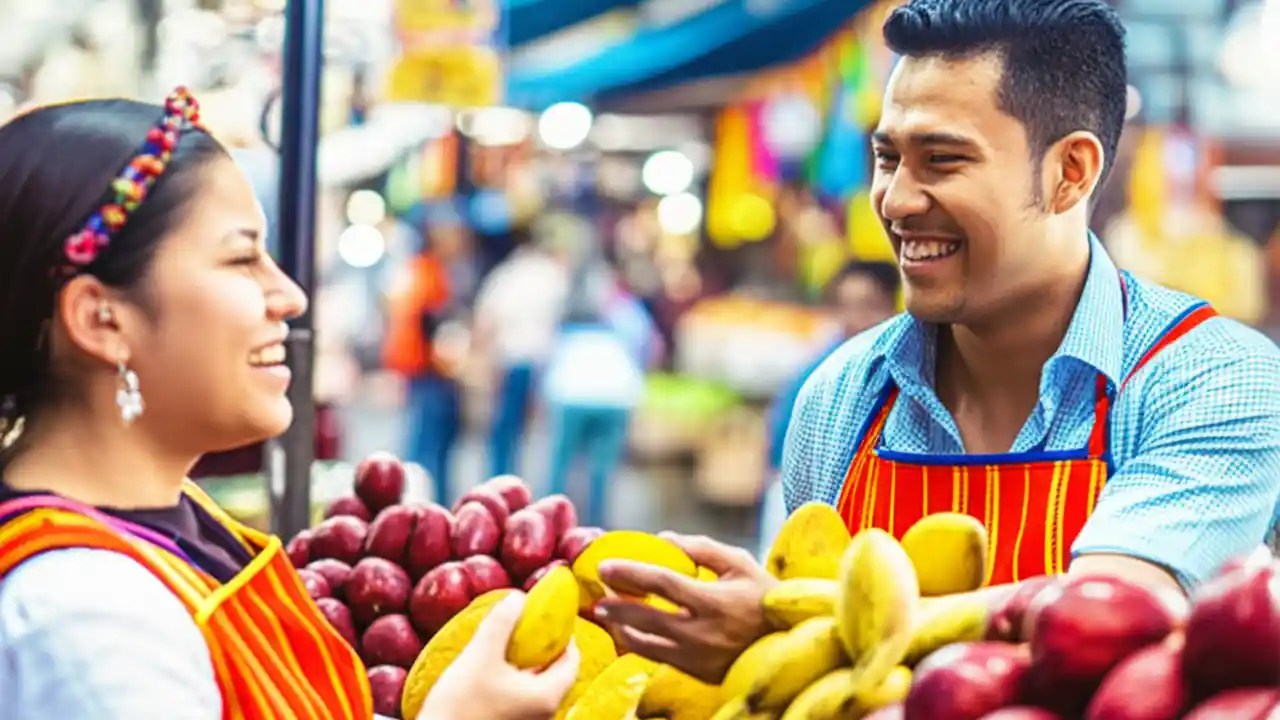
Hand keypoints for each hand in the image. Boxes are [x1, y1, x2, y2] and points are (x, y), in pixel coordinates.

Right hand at [416, 592, 579, 719]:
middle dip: (544, 649)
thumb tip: (518, 597)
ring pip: (538, 687)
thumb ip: (502, 623)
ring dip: (529, 665)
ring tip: (511, 644)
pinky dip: (517, 680)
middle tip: (529, 627)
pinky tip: (497, 669)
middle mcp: (545, 714)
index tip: (550, 618)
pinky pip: (524, 699)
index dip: (565, 636)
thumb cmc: (461, 704)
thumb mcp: (480, 656)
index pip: (572, 661)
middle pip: (556, 674)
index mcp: (547, 696)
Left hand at [593, 532, 777, 684]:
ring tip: (604, 614)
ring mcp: (698, 657)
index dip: (630, 573)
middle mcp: (702, 632)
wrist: (789, 643)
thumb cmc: (764, 597)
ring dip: (619, 628)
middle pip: (646, 617)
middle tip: (596, 593)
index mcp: (714, 601)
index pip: (662, 583)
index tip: (604, 566)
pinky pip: (658, 658)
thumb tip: (664, 539)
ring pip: (645, 644)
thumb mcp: (741, 564)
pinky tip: (625, 632)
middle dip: (615, 604)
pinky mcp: (696, 673)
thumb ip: (703, 548)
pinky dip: (637, 644)